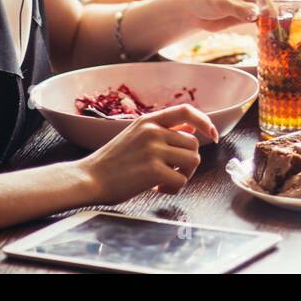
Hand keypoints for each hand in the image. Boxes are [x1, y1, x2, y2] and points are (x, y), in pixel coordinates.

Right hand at [84, 104, 216, 199]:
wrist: (89, 178)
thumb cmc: (111, 161)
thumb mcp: (135, 134)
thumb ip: (161, 131)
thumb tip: (190, 130)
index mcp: (149, 121)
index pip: (186, 111)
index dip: (204, 122)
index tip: (211, 134)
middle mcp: (153, 132)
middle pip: (193, 144)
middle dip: (187, 161)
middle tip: (171, 173)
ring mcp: (154, 150)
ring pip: (192, 161)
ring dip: (184, 175)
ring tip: (165, 181)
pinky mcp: (154, 171)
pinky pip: (181, 180)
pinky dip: (174, 188)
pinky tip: (157, 189)